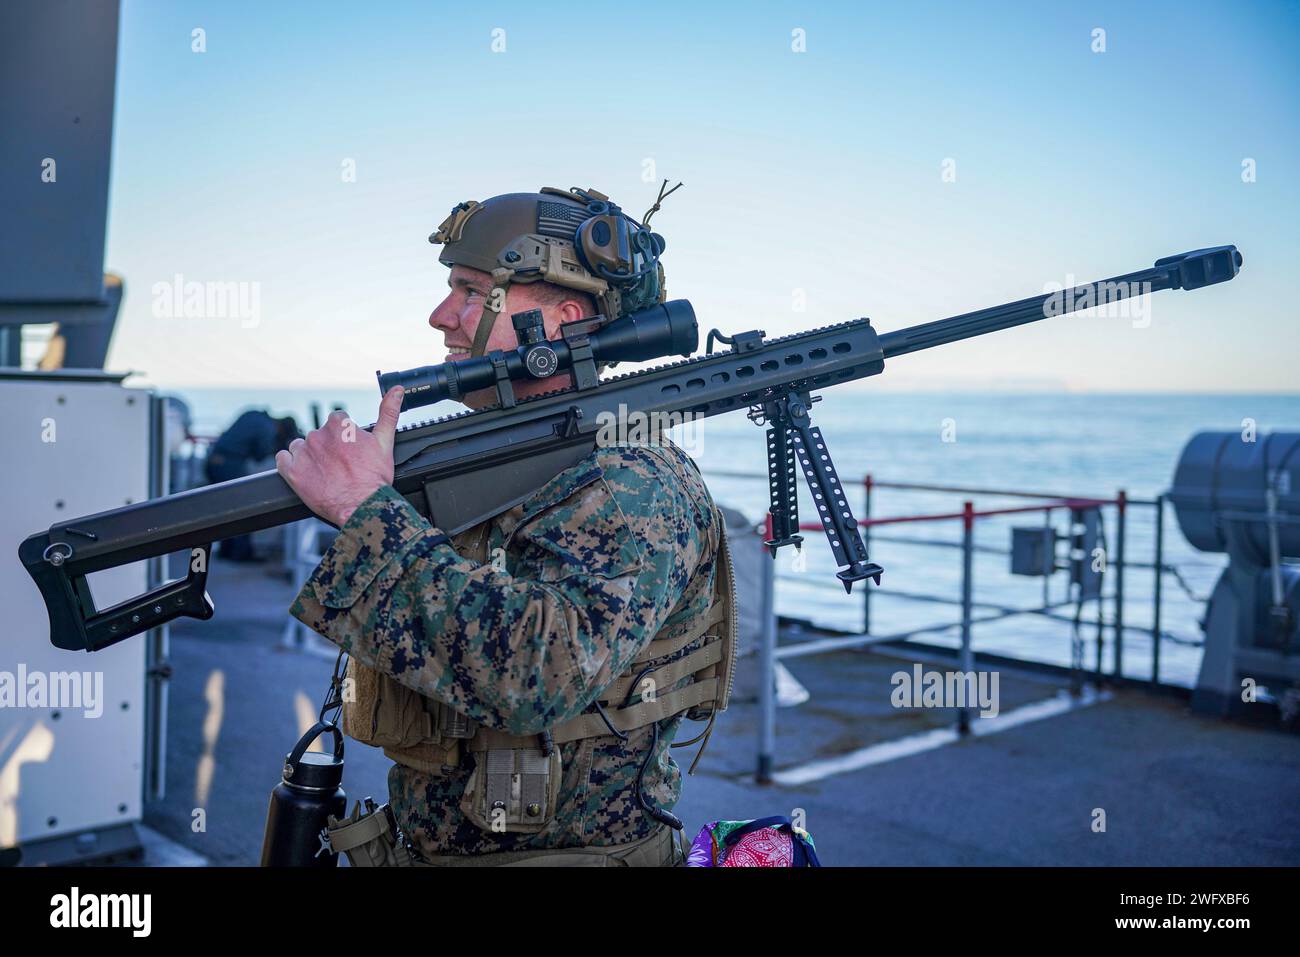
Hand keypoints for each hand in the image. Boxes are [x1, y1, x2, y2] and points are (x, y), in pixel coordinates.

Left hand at [276, 386, 403, 526]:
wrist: (362, 507)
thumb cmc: (374, 478)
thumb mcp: (384, 442)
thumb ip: (388, 412)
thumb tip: (396, 390)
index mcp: (339, 424)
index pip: (336, 422)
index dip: (344, 438)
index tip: (349, 451)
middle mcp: (318, 434)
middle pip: (319, 436)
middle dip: (327, 448)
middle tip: (340, 466)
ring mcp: (303, 453)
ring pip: (300, 447)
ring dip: (309, 456)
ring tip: (324, 472)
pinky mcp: (292, 471)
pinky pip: (282, 460)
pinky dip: (290, 464)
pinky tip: (305, 473)